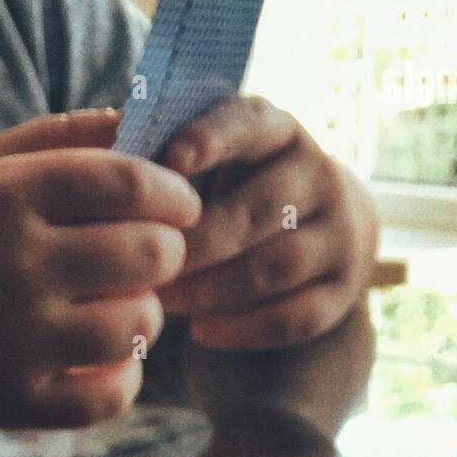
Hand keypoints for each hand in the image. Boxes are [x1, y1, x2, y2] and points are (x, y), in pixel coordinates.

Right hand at [0, 111, 201, 428]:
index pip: (129, 182)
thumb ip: (65, 140)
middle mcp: (13, 266)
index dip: (175, 194)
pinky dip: (124, 380)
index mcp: (8, 197)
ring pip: (137, 326)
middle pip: (148, 255)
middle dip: (168, 254)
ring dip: (147, 317)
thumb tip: (148, 122)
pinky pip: (110, 397)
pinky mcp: (14, 402)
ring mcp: (14, 340)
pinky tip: (108, 363)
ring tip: (127, 310)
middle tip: (155, 260)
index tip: (182, 207)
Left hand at [157, 97, 376, 351]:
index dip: (214, 138)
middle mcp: (321, 176)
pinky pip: (294, 318)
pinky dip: (244, 330)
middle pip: (258, 210)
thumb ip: (173, 158)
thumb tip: (112, 160)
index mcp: (281, 132)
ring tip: (166, 304)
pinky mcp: (344, 290)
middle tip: (146, 267)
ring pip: (274, 268)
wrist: (325, 229)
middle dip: (197, 244)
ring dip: (213, 290)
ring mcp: (340, 235)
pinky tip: (202, 334)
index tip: (172, 160)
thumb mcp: (219, 161)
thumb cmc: (240, 191)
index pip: (252, 123)